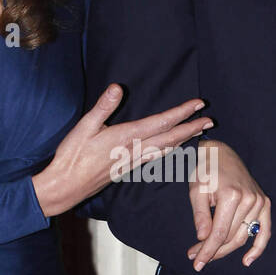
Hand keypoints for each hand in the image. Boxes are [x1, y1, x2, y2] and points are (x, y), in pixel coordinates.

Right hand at [32, 85, 212, 216]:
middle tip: (210, 120)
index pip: (161, 122)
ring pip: (165, 149)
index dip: (182, 113)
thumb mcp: (84, 127)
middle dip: (191, 127)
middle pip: (170, 138)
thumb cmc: (72, 156)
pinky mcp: (128, 168)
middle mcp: (134, 150)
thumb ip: (103, 107)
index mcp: (126, 137)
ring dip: (184, 139)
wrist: (65, 186)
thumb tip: (118, 87)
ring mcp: (133, 161)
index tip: (198, 105)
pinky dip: (170, 150)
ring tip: (199, 132)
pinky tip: (172, 148)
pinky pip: (156, 157)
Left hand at [187, 140, 271, 270]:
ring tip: (208, 255)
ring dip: (225, 250)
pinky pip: (264, 230)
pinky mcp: (264, 203)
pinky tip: (246, 260)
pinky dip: (257, 247)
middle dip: (212, 251)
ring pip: (242, 237)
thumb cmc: (206, 171)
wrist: (222, 154)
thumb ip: (200, 215)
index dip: (207, 250)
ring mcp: (259, 202)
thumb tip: (204, 238)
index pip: (219, 232)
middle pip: (230, 237)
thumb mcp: (196, 191)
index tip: (196, 262)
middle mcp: (249, 199)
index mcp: (231, 195)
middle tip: (196, 257)